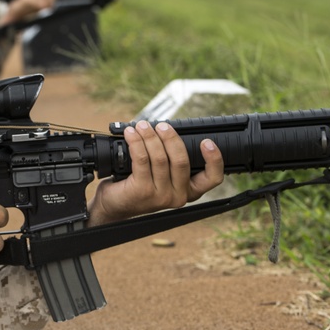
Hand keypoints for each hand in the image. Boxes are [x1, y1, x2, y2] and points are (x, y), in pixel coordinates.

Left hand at [87, 121, 223, 225]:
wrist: (115, 204)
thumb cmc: (139, 185)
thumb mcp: (162, 176)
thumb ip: (172, 160)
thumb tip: (169, 130)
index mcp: (189, 191)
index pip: (212, 178)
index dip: (214, 159)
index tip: (207, 141)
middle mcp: (178, 196)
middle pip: (181, 160)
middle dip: (170, 137)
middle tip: (161, 125)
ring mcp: (160, 196)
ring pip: (160, 158)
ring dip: (150, 137)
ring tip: (142, 126)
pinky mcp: (142, 191)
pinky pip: (142, 159)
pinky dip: (136, 142)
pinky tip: (131, 134)